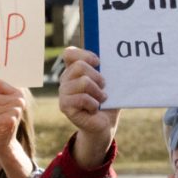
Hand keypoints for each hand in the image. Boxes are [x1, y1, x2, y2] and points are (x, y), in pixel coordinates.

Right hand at [57, 46, 116, 163]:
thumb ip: (106, 69)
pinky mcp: (64, 106)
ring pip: (83, 82)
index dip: (84, 55)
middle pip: (79, 66)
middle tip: (103, 87)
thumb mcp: (109, 82)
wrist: (105, 124)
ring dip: (98, 92)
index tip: (98, 62)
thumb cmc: (108, 101)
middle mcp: (65, 79)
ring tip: (101, 99)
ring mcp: (63, 93)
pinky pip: (82, 98)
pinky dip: (93, 104)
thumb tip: (114, 57)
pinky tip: (94, 109)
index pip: (69, 53)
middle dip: (98, 77)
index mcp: (74, 70)